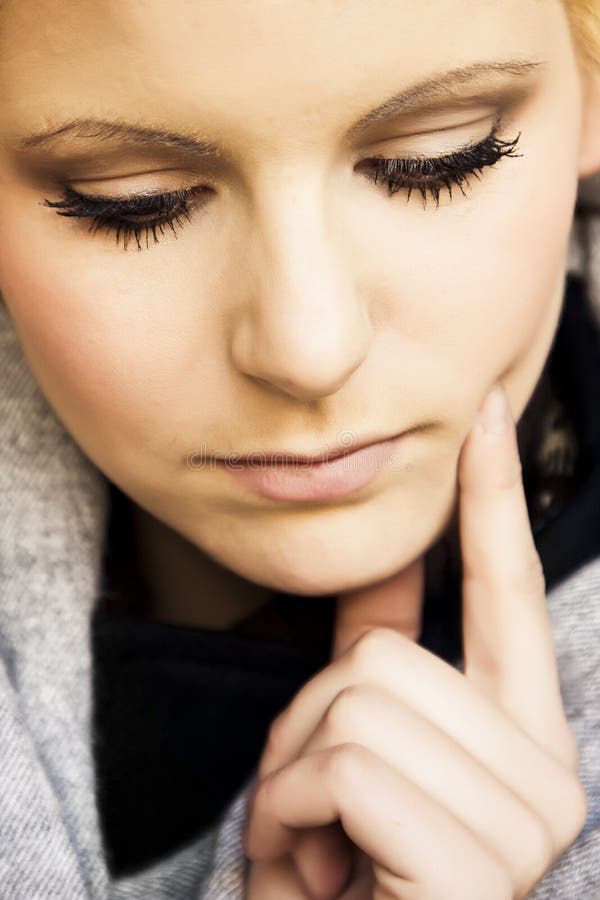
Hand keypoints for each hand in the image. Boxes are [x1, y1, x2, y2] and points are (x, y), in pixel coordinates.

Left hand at [242, 382, 586, 899]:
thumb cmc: (346, 874)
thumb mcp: (355, 751)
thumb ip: (382, 654)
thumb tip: (387, 553)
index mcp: (520, 735)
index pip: (507, 592)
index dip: (492, 497)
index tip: (484, 411)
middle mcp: (547, 774)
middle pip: (382, 656)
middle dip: (305, 726)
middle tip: (307, 809)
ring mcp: (524, 824)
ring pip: (359, 699)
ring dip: (290, 778)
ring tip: (311, 847)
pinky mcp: (478, 870)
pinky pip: (344, 768)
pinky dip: (289, 817)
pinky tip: (315, 875)